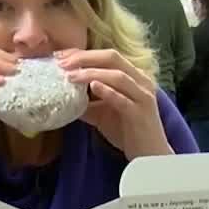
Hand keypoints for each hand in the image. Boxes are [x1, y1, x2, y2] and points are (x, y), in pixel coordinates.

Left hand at [57, 49, 172, 160]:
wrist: (148, 155)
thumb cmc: (126, 131)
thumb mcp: (101, 113)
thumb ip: (86, 101)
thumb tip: (61, 96)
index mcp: (133, 76)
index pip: (106, 56)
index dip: (82, 53)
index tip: (60, 56)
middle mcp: (140, 80)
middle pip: (112, 58)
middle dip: (85, 58)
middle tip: (62, 63)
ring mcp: (142, 96)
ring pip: (118, 76)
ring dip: (92, 73)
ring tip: (71, 76)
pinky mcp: (141, 113)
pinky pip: (123, 99)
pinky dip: (108, 91)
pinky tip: (93, 86)